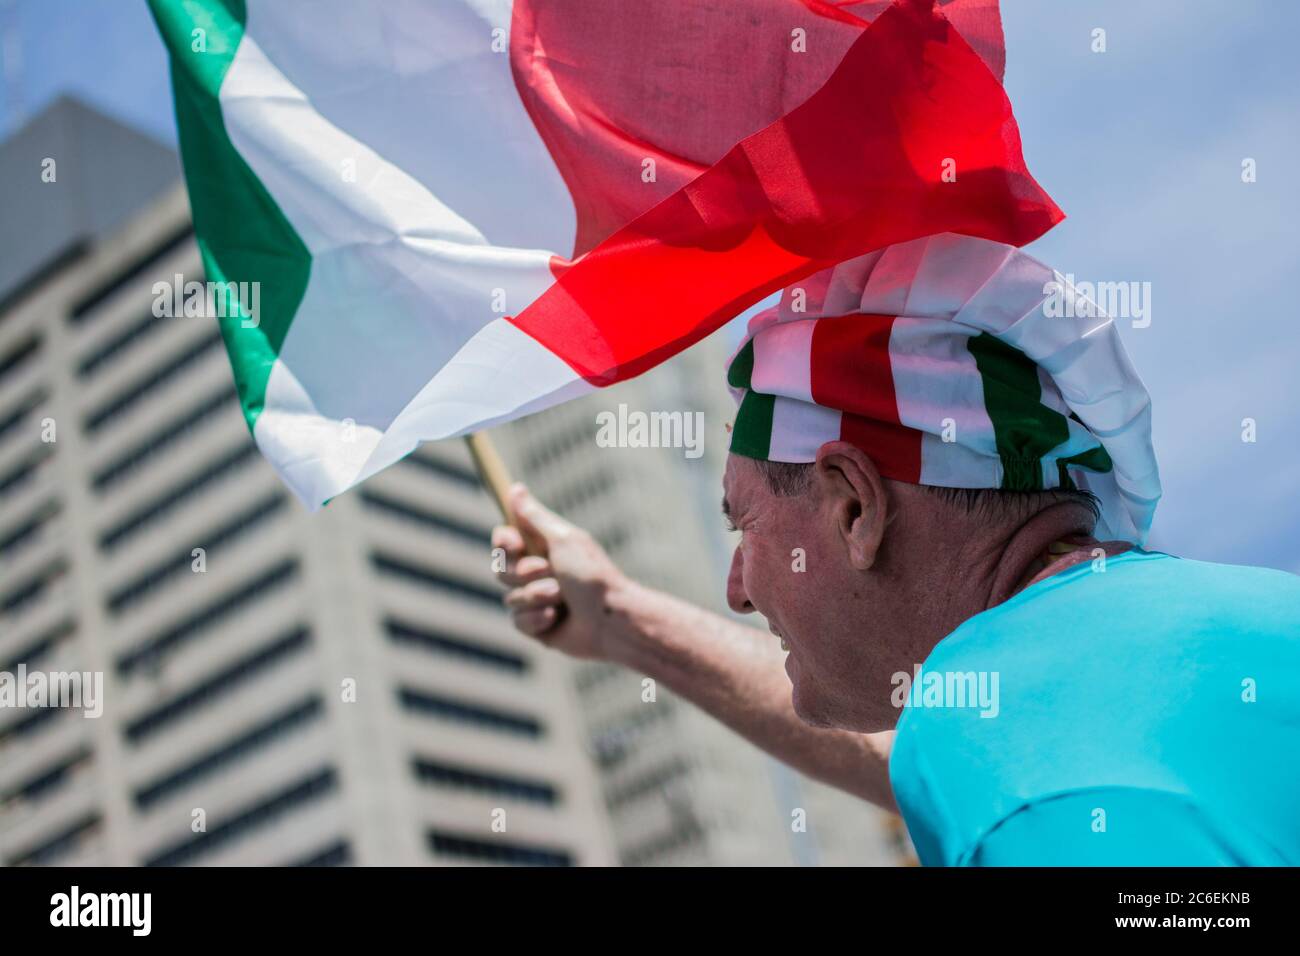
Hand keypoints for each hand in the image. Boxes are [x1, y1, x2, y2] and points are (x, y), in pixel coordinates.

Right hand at [493, 483, 629, 659]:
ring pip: (510, 597)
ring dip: (537, 596)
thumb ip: (534, 517)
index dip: (503, 542)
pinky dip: (538, 619)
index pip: (505, 540)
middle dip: (524, 573)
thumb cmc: (592, 575)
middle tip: (548, 571)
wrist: (610, 619)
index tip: (513, 543)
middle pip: (501, 569)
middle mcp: (537, 573)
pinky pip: (518, 621)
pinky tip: (557, 619)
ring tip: (562, 599)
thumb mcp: (563, 539)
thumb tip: (515, 488)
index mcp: (543, 548)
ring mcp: (536, 599)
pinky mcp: (537, 625)